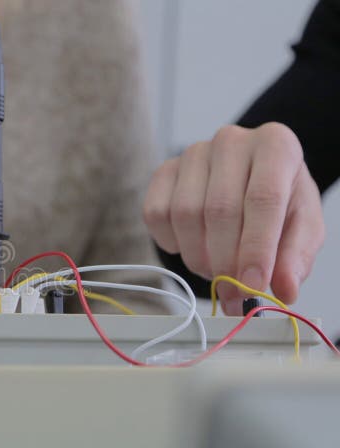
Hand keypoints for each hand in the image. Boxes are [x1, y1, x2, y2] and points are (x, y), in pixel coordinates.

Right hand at [143, 123, 324, 314]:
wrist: (249, 181)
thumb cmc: (280, 203)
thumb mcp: (303, 228)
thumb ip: (296, 257)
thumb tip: (284, 290)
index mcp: (276, 145)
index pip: (263, 198)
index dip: (256, 247)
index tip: (252, 286)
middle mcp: (231, 141)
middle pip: (219, 210)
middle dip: (224, 262)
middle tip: (232, 296)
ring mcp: (192, 153)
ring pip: (184, 214)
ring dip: (198, 257)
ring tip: (216, 272)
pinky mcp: (164, 170)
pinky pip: (156, 214)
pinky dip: (171, 242)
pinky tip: (192, 247)